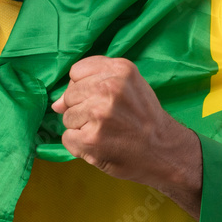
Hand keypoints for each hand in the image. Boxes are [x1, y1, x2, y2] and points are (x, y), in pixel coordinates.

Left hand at [51, 56, 202, 218]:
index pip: (77, 72)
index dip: (84, 87)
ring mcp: (99, 114)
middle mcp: (109, 88)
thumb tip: (56, 103)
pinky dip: (79, 145)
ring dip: (80, 127)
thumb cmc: (145, 118)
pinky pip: (67, 137)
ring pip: (66, 116)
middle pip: (69, 95)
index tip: (101, 99)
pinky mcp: (91, 139)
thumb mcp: (129, 85)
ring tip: (106, 132)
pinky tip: (100, 145)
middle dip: (81, 108)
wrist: (165, 152)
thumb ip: (94, 83)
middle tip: (107, 120)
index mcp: (119, 69)